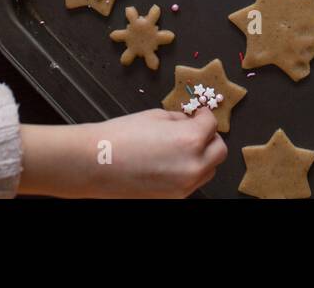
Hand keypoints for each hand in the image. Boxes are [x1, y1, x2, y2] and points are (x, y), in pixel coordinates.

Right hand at [18, 108, 226, 198]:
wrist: (95, 164)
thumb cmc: (121, 137)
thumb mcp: (155, 116)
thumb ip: (180, 119)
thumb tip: (190, 120)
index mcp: (190, 141)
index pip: (212, 124)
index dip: (204, 116)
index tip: (198, 114)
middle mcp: (193, 166)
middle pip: (219, 150)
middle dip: (209, 137)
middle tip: (194, 129)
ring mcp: (184, 186)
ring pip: (209, 169)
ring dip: (202, 156)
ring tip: (180, 147)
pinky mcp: (174, 198)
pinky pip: (192, 182)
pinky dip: (189, 170)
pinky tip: (170, 162)